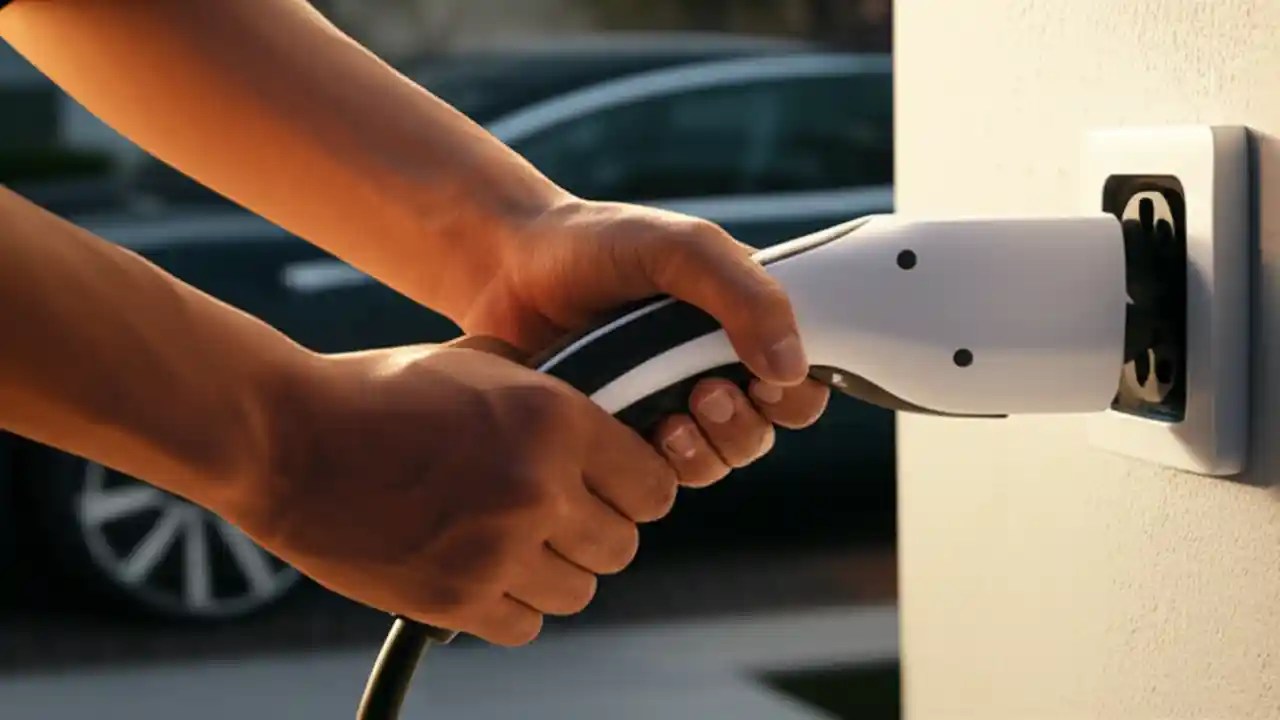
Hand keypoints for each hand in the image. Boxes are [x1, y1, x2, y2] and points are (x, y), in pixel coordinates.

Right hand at [243, 340, 677, 645]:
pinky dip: (512, 605)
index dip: (637, 488)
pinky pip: (525, 625)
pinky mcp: (456, 600)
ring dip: (556, 571)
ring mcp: (498, 551)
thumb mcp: (479, 362)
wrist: (287, 441)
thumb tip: (599, 418)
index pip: (653, 486)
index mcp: (556, 421)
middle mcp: (539, 489)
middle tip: (560, 517)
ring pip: (578, 591)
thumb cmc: (378, 393)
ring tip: (517, 543)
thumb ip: (549, 389)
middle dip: (597, 532)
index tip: (615, 488)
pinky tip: (484, 569)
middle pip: (621, 546)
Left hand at [461, 198, 830, 487]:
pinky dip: (664, 467)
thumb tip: (792, 369)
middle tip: (706, 394)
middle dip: (746, 425)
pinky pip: (663, 477)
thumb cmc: (597, 244)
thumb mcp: (682, 249)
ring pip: (720, 460)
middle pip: (764, 431)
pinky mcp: (623, 436)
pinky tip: (643, 434)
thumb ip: (745, 294)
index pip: (803, 379)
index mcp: (740, 323)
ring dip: (710, 450)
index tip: (768, 380)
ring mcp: (667, 405)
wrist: (507, 267)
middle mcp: (711, 368)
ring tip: (673, 421)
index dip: (798, 392)